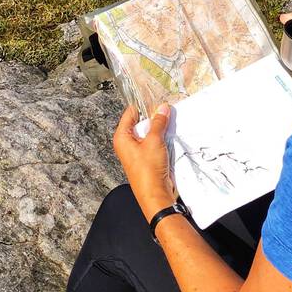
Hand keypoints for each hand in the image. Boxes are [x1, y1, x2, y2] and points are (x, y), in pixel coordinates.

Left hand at [113, 103, 175, 219]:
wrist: (155, 194)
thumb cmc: (148, 170)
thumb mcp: (154, 141)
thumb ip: (158, 122)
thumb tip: (162, 108)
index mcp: (122, 137)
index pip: (130, 113)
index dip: (143, 105)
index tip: (155, 98)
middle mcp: (126, 143)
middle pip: (139, 123)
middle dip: (153, 117)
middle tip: (166, 110)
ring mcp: (136, 152)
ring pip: (148, 133)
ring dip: (158, 128)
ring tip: (169, 122)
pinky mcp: (146, 159)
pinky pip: (152, 143)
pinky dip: (160, 138)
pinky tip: (169, 135)